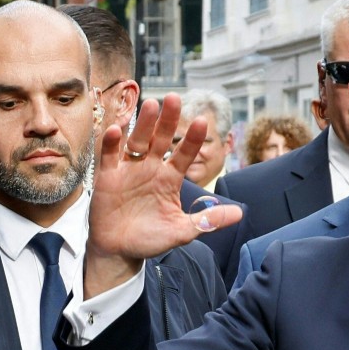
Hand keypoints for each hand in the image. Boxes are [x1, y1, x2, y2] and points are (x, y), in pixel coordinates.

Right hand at [86, 94, 242, 295]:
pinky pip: (110, 155)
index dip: (192, 139)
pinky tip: (118, 129)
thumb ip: (208, 220)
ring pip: (137, 141)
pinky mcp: (108, 176)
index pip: (184, 154)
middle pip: (160, 139)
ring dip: (144, 124)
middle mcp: (150, 169)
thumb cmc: (151, 239)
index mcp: (170, 179)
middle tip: (174, 98)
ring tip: (151, 104)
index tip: (203, 121)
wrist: (119, 251)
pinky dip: (112, 142)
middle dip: (168, 120)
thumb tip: (240, 214)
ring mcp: (129, 170)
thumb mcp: (182, 231)